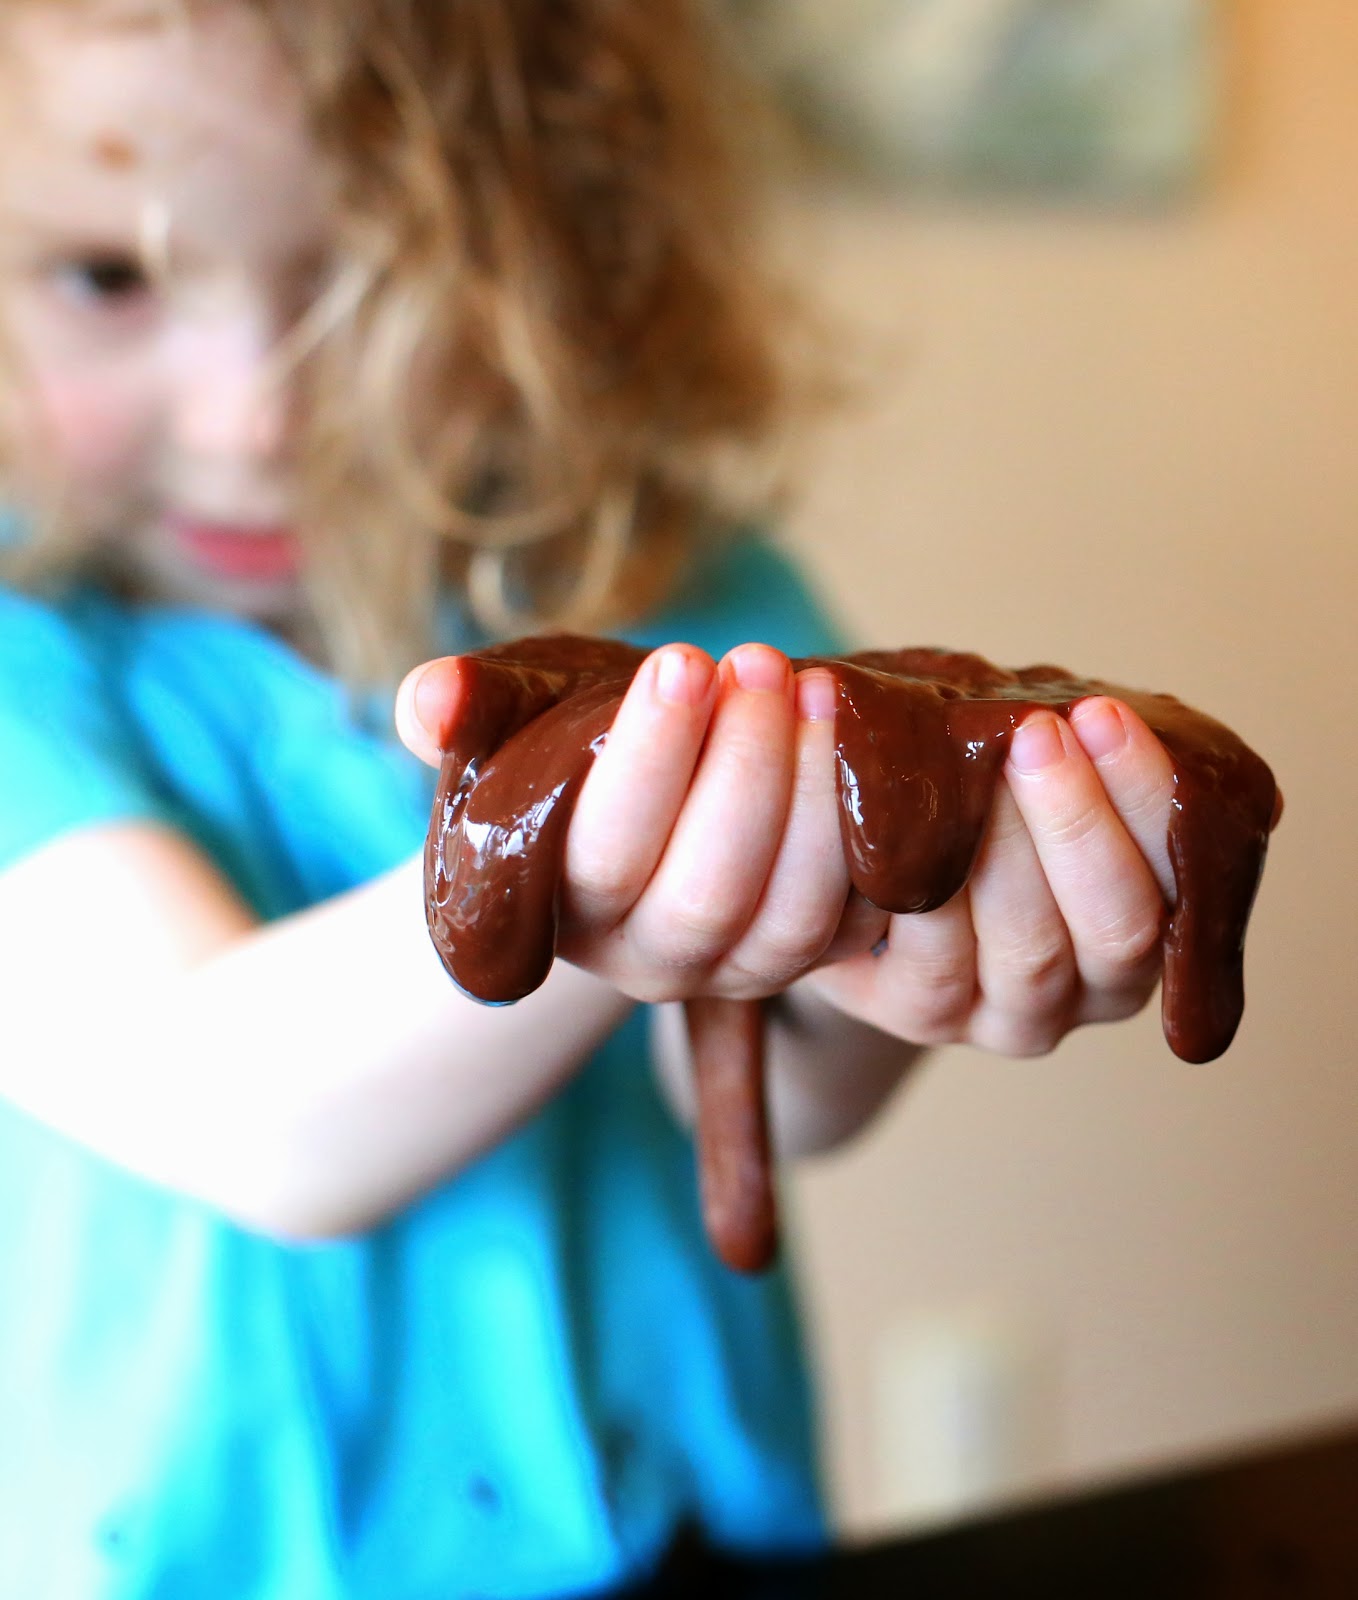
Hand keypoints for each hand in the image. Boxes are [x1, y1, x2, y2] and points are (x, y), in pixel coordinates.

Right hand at [398, 643, 1185, 1054]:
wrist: (688, 815)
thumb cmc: (603, 753)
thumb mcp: (540, 723)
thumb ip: (481, 714)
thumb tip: (422, 705)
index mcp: (580, 913)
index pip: (608, 859)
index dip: (645, 766)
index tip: (683, 664)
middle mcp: (671, 963)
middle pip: (714, 901)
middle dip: (745, 779)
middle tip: (772, 663)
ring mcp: (769, 971)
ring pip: (813, 922)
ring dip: (835, 805)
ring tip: (853, 690)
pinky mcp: (866, 965)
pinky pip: (921, 941)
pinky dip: (951, 853)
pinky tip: (970, 753)